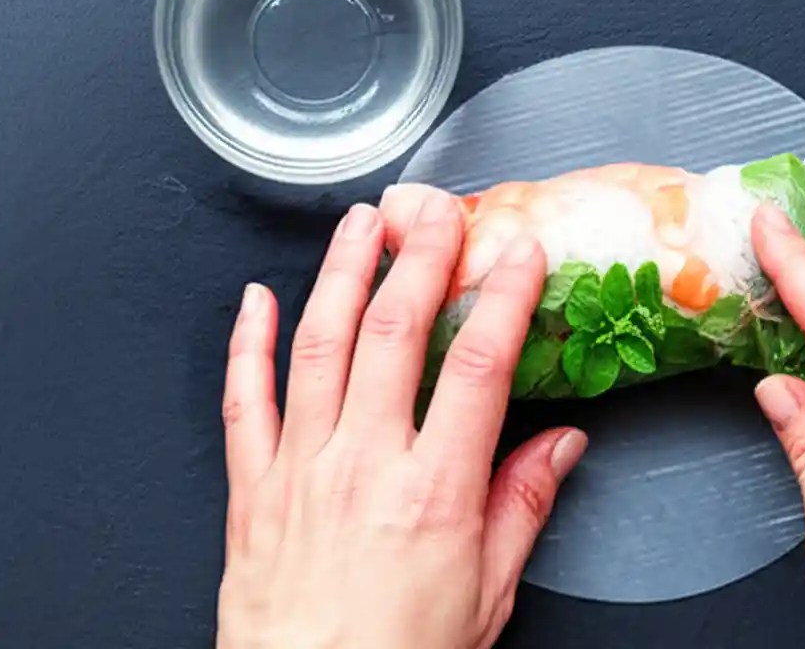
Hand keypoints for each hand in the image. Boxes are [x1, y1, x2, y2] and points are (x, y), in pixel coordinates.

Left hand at [218, 190, 586, 648]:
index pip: (475, 368)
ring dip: (341, 274)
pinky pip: (244, 399)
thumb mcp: (487, 592)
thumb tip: (561, 446)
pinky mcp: (253, 488)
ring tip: (360, 224)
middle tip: (436, 211)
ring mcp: (300, 469)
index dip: (501, 298)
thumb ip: (523, 507)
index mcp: (433, 492)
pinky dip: (247, 342)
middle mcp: (363, 466)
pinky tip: (255, 300)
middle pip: (392, 335)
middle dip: (419, 259)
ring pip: (318, 346)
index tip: (518, 253)